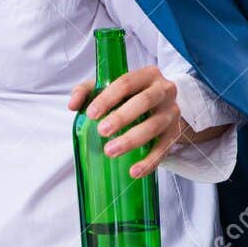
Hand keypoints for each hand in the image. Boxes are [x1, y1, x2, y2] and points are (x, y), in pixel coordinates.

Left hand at [67, 65, 190, 176]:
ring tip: (110, 152)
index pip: (127, 82)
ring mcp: (172, 112)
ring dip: (132, 140)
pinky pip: (164, 149)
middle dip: (122, 117)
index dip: (108, 98)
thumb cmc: (129, 96)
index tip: (91, 114)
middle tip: (102, 131)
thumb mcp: (107, 88)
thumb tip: (73, 105)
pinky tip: (134, 171)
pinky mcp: (175, 133)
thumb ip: (87, 91)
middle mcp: (164, 90)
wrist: (160, 108)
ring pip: (155, 125)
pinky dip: (149, 162)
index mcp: (146, 75)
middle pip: (144, 101)